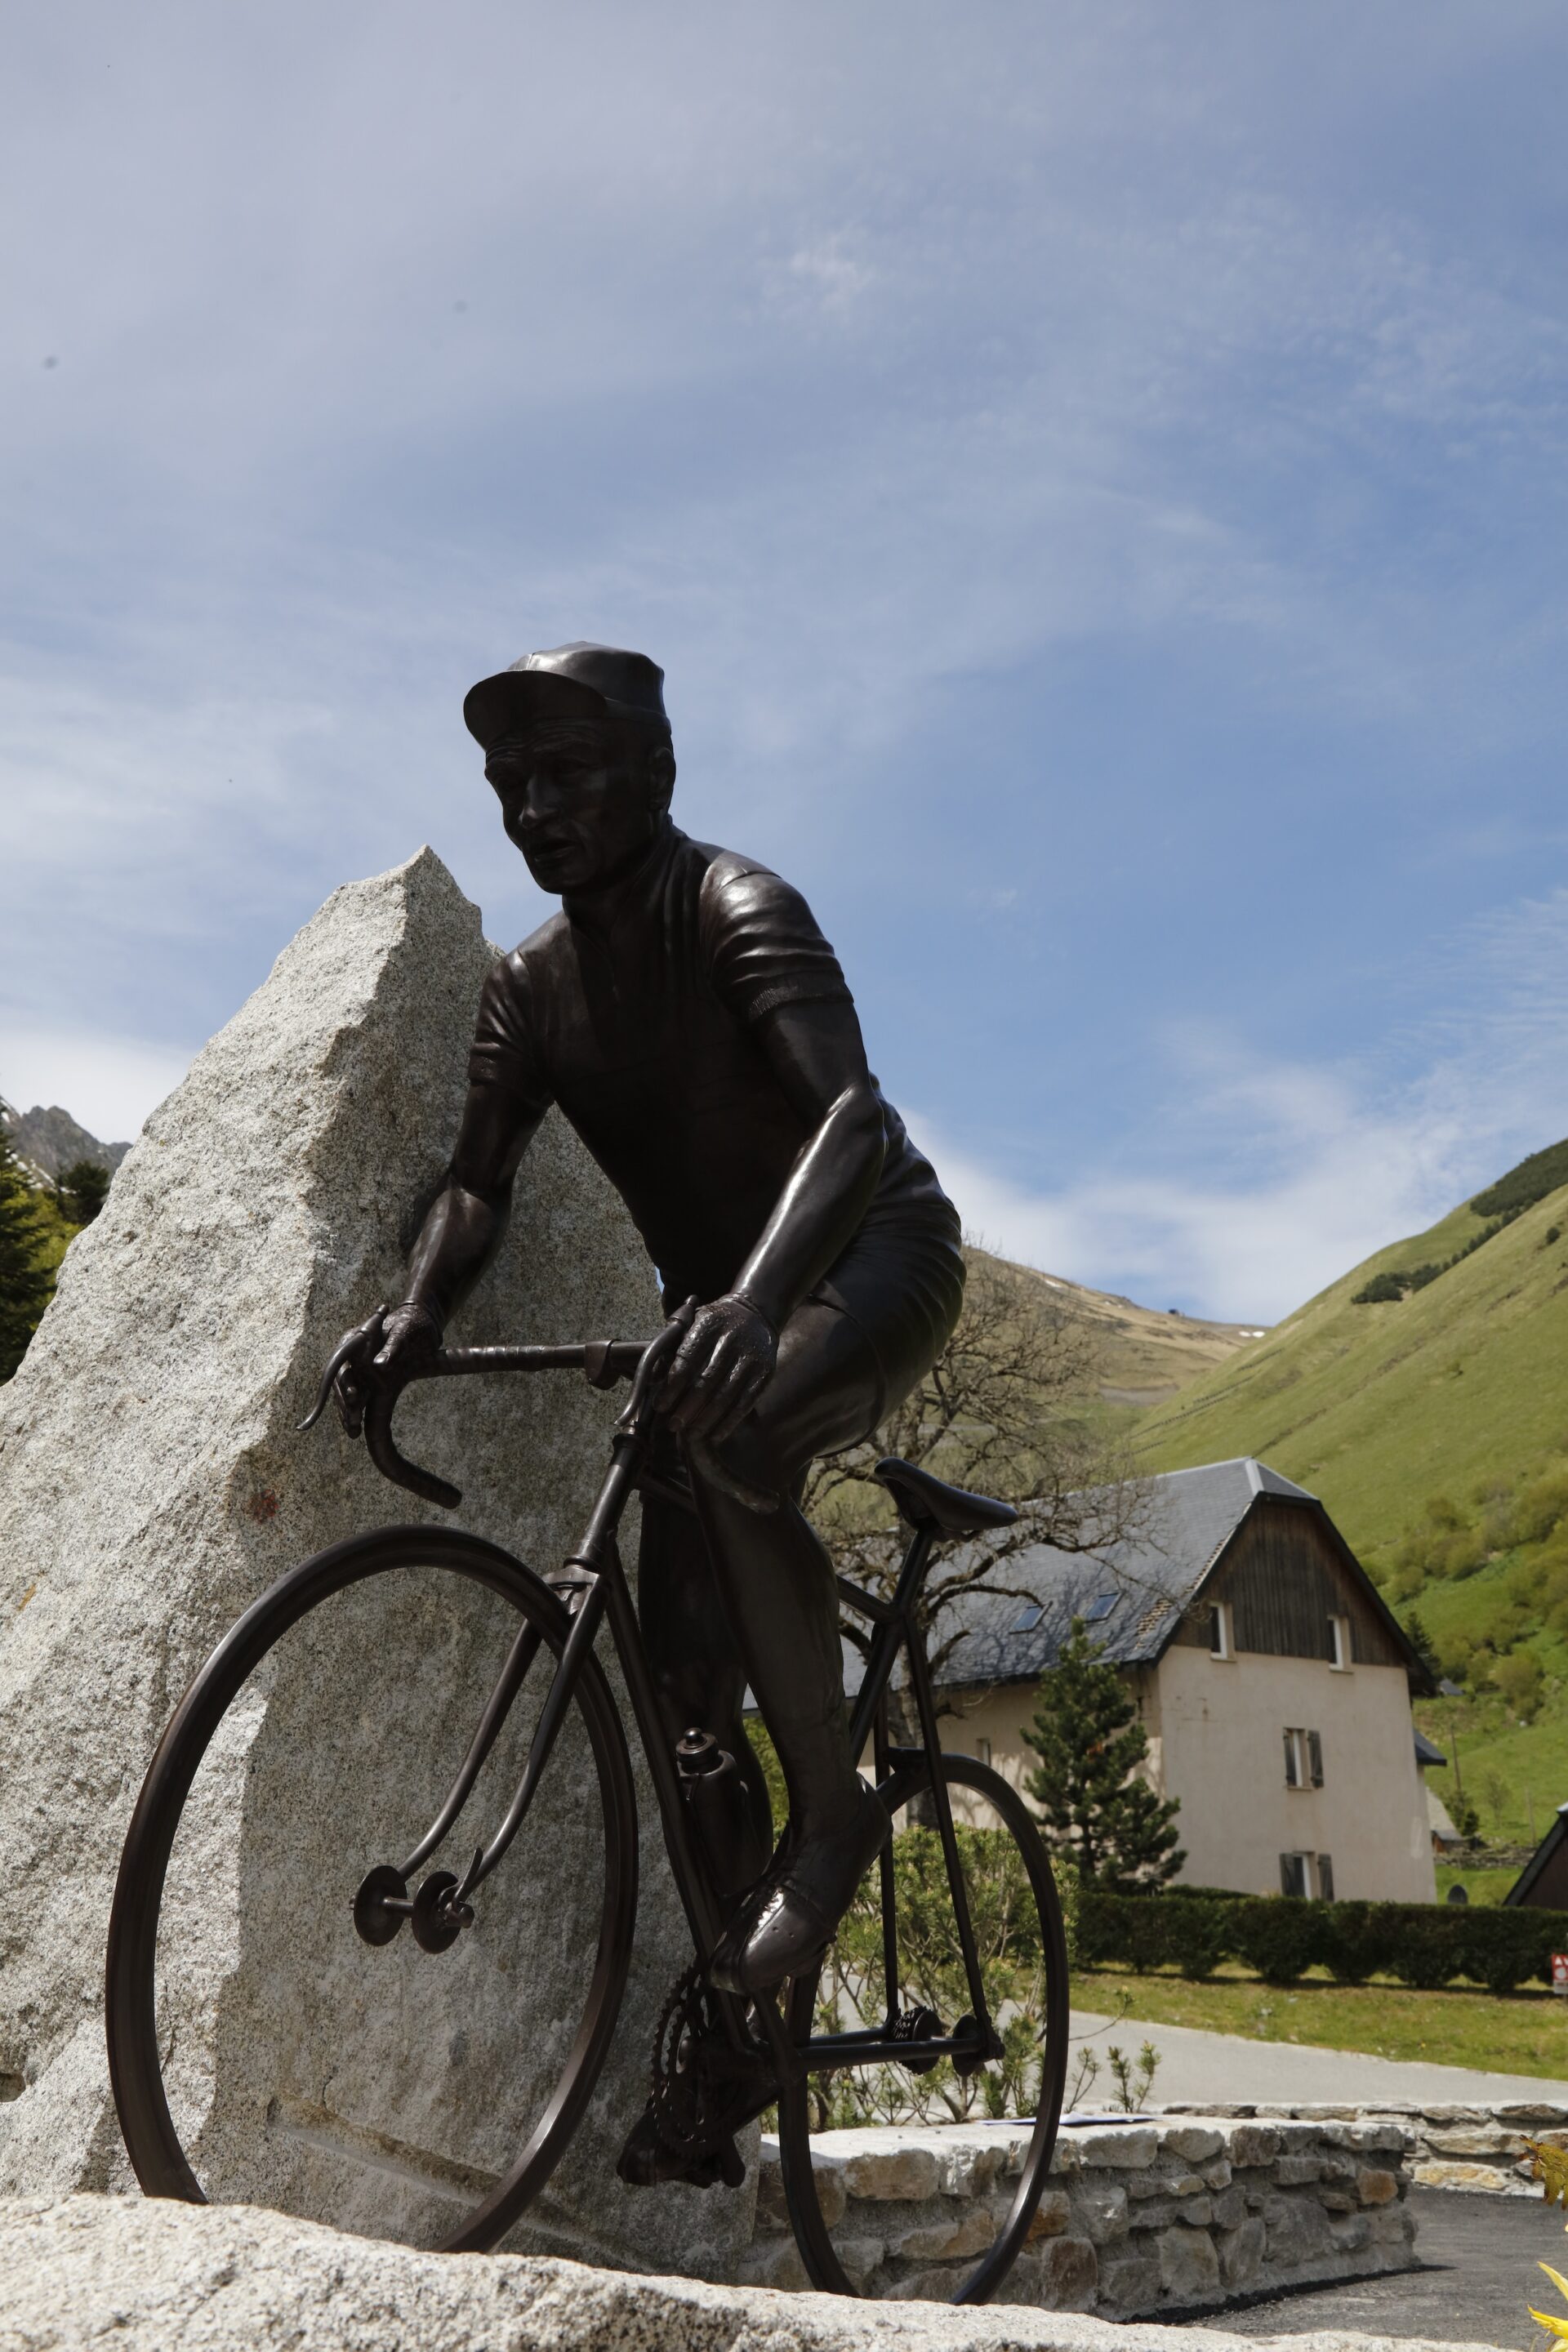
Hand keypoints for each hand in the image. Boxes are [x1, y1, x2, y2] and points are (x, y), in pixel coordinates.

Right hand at [324, 1301, 440, 1436]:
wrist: (420, 1323)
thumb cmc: (411, 1323)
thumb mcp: (404, 1331)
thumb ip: (393, 1346)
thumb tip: (379, 1366)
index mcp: (353, 1339)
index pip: (341, 1361)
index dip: (344, 1380)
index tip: (352, 1397)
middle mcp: (349, 1354)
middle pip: (340, 1380)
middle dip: (345, 1402)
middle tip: (354, 1420)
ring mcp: (354, 1367)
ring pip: (345, 1392)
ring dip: (347, 1411)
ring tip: (354, 1432)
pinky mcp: (363, 1378)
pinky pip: (354, 1397)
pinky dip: (354, 1412)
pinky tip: (355, 1430)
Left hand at [659, 1294, 776, 1442]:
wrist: (756, 1313)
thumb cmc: (715, 1323)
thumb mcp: (692, 1322)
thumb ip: (672, 1346)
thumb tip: (654, 1378)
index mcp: (708, 1324)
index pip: (686, 1360)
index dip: (672, 1386)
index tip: (659, 1406)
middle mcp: (731, 1339)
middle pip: (706, 1381)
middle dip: (687, 1408)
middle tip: (672, 1425)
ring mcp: (750, 1357)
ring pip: (726, 1395)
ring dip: (706, 1419)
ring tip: (690, 1435)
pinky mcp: (765, 1372)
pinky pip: (745, 1402)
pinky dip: (729, 1422)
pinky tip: (714, 1435)